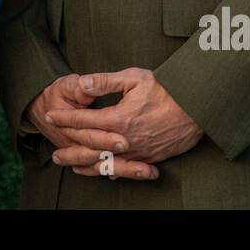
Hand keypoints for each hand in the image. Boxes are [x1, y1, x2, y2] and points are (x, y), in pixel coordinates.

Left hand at [47, 69, 202, 172]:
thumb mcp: (135, 77)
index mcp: (119, 118)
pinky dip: (107, 171)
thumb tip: (83, 84)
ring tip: (69, 165)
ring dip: (84, 164)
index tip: (51, 115)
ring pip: (104, 163)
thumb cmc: (167, 89)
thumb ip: (106, 81)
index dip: (65, 117)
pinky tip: (100, 171)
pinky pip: (123, 169)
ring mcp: (137, 152)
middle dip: (68, 148)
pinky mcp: (149, 158)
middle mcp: (125, 140)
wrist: (198, 108)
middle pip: (88, 147)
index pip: (83, 120)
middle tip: (52, 152)